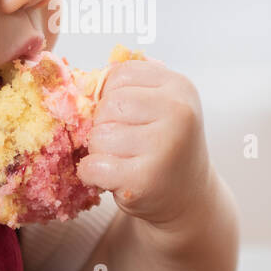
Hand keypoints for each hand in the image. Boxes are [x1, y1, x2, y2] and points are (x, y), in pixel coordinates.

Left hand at [76, 58, 210, 228]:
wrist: (188, 196)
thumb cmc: (162, 145)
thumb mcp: (158, 106)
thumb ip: (127, 88)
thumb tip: (81, 82)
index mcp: (179, 86)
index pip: (120, 75)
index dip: (111, 96)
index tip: (127, 117)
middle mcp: (178, 112)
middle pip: (108, 105)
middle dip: (104, 125)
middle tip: (124, 144)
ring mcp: (165, 145)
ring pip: (99, 136)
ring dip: (99, 151)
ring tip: (122, 160)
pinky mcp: (146, 179)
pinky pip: (93, 166)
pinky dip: (92, 174)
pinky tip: (114, 177)